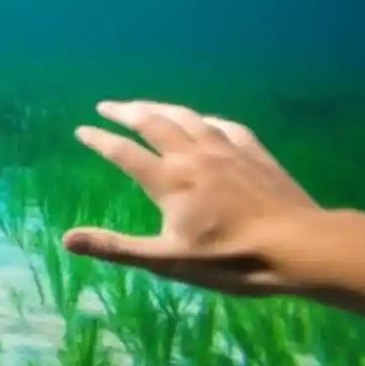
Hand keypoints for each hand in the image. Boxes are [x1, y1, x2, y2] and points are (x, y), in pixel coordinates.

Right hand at [64, 99, 319, 295]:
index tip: (81, 130)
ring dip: (160, 107)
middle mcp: (192, 156)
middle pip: (152, 122)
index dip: (99, 140)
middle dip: (125, 111)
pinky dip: (205, 119)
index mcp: (168, 180)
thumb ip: (115, 247)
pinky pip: (223, 126)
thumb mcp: (166, 261)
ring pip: (186, 117)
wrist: (298, 245)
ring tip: (145, 105)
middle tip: (106, 105)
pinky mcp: (254, 152)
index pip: (123, 153)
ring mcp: (226, 150)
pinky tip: (204, 121)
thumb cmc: (230, 259)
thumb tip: (66, 239)